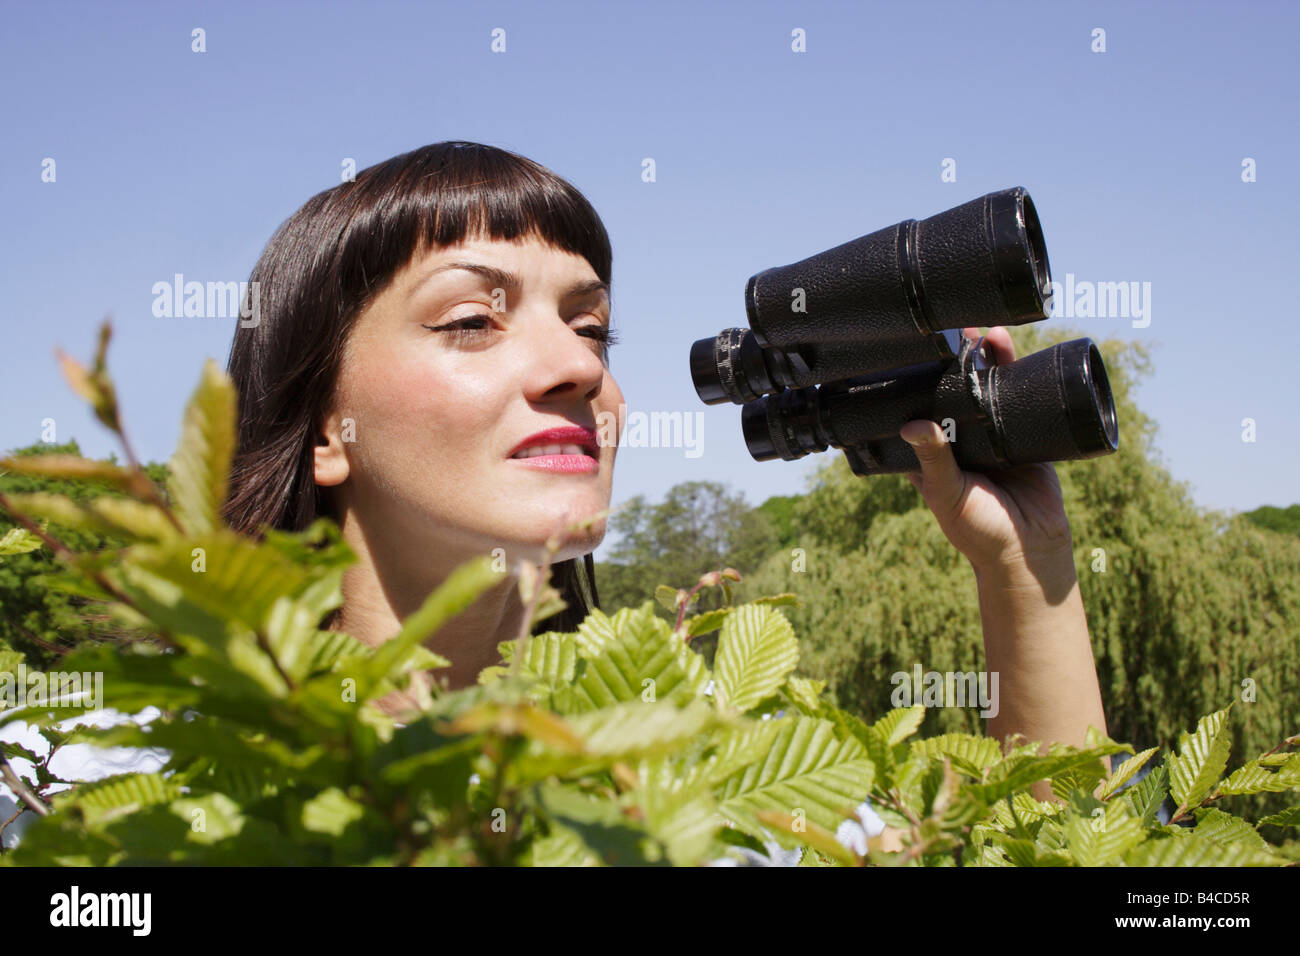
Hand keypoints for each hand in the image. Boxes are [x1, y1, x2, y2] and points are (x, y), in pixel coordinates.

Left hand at [900, 327, 1074, 577]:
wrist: (1031, 550)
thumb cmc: (978, 530)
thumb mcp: (948, 493)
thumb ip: (933, 459)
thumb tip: (912, 424)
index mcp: (931, 454)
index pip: (920, 409)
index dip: (920, 382)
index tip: (920, 351)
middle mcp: (960, 441)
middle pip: (957, 393)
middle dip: (960, 362)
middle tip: (959, 331)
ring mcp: (993, 437)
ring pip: (990, 391)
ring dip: (990, 362)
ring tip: (988, 333)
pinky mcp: (1024, 437)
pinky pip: (1023, 401)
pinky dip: (1021, 376)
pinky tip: (1015, 352)